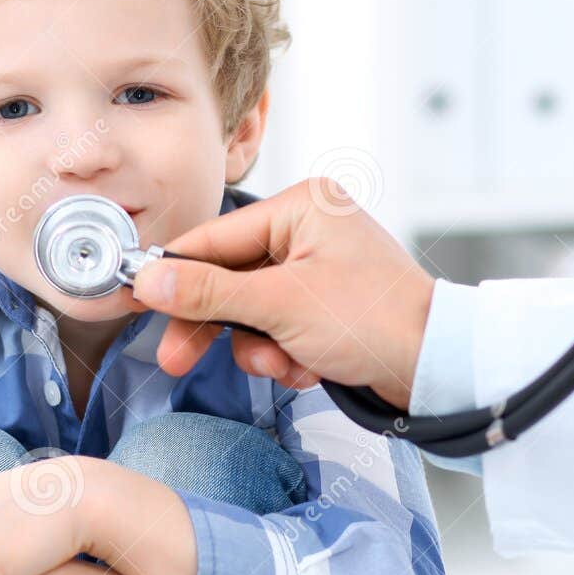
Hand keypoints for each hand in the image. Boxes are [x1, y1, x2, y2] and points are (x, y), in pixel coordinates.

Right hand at [130, 178, 435, 410]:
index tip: (137, 298)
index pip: (214, 239)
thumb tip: (151, 280)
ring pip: (253, 312)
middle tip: (178, 358)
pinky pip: (280, 328)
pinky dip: (287, 354)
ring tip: (286, 363)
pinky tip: (309, 366)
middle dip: (217, 326)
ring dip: (261, 347)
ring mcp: (319, 269)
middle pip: (230, 279)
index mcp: (301, 207)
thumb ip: (209, 293)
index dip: (174, 274)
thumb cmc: (375, 321)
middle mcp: (309, 230)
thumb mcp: (279, 305)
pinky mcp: (328, 306)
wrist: (436, 367)